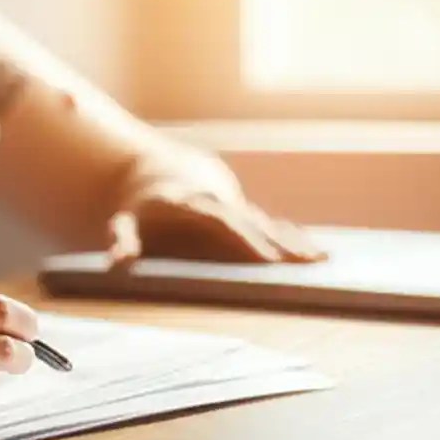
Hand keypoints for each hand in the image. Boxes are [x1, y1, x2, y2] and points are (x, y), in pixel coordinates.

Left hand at [106, 155, 325, 266]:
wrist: (153, 172)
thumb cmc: (138, 207)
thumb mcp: (124, 221)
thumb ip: (122, 240)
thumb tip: (117, 261)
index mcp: (193, 204)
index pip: (224, 223)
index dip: (246, 240)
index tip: (266, 259)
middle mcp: (219, 203)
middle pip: (253, 225)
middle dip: (280, 246)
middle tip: (307, 266)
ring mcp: (233, 207)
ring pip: (267, 225)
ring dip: (294, 242)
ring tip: (322, 260)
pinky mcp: (242, 213)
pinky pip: (269, 227)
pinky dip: (292, 239)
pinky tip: (318, 254)